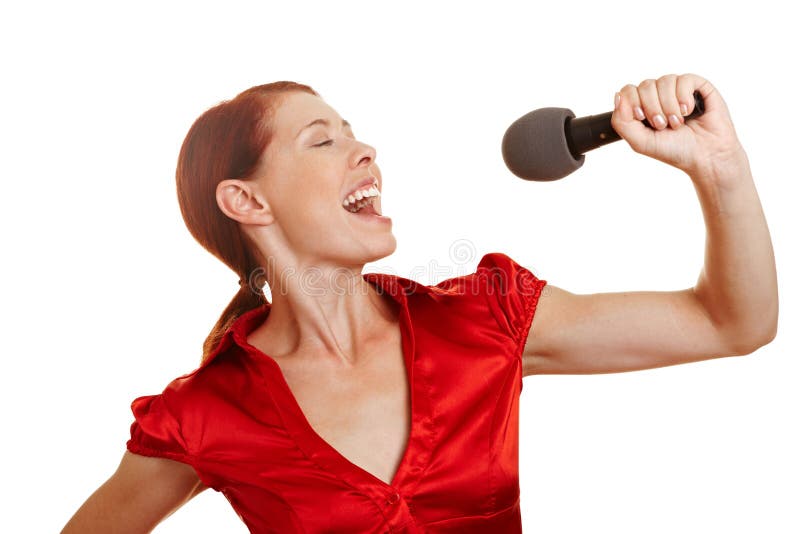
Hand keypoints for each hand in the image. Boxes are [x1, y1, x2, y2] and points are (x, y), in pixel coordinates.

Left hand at [610, 73, 747, 179]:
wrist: (705, 156)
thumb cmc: (675, 150)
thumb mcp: (640, 142)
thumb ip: (622, 122)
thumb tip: (617, 96)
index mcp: (644, 107)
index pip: (628, 90)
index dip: (633, 102)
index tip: (642, 118)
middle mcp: (659, 95)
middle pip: (645, 85)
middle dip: (653, 108)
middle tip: (663, 125)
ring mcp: (678, 89)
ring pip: (664, 81)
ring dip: (669, 106)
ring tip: (677, 123)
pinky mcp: (697, 86)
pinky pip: (683, 79)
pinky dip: (684, 97)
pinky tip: (689, 111)